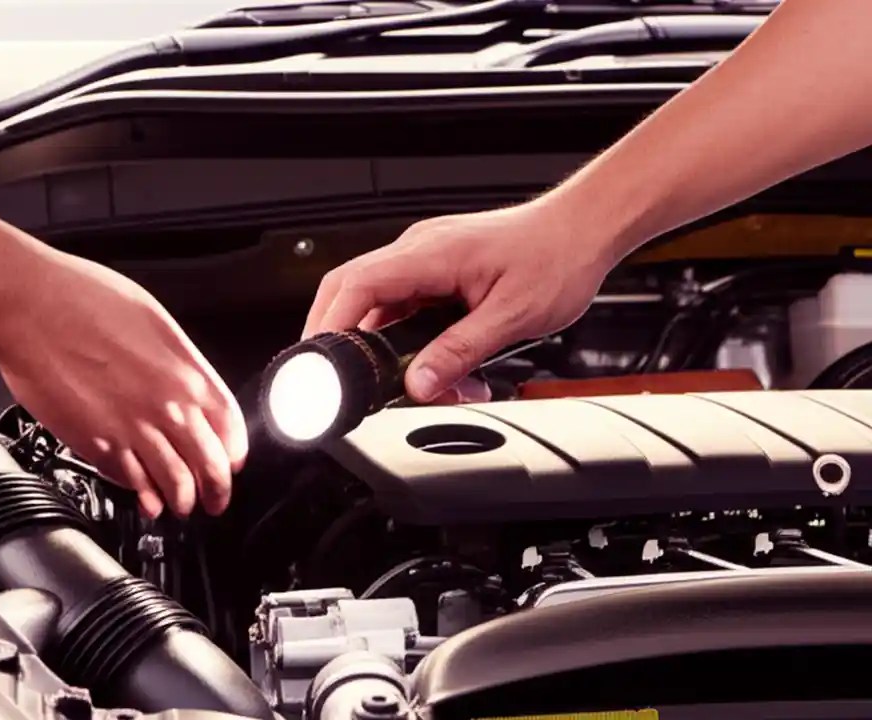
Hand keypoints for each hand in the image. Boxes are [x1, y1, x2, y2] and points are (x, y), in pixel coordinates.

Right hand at [0, 249, 246, 519]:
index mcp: (188, 373)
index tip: (232, 462)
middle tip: (215, 500)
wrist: (30, 307)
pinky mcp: (96, 445)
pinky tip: (145, 499)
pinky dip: (143, 496)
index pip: (231, 429)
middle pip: (209, 467)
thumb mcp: (153, 319)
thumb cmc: (82, 298)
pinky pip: (131, 482)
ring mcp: (131, 431)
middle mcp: (166, 408)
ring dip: (181, 501)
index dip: (234, 453)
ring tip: (180, 506)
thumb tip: (186, 384)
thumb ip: (177, 361)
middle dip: (216, 491)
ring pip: (173, 484)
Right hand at [303, 200, 615, 402]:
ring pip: (379, 304)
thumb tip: (419, 385)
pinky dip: (407, 339)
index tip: (318, 361)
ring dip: (383, 346)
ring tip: (414, 383)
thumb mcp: (511, 317)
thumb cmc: (557, 257)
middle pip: (351, 291)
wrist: (586, 229)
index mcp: (429, 254)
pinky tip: (434, 364)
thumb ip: (460, 353)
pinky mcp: (438, 270)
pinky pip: (405, 305)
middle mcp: (419, 251)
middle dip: (337, 337)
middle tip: (335, 378)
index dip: (328, 325)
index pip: (355, 285)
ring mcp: (426, 259)